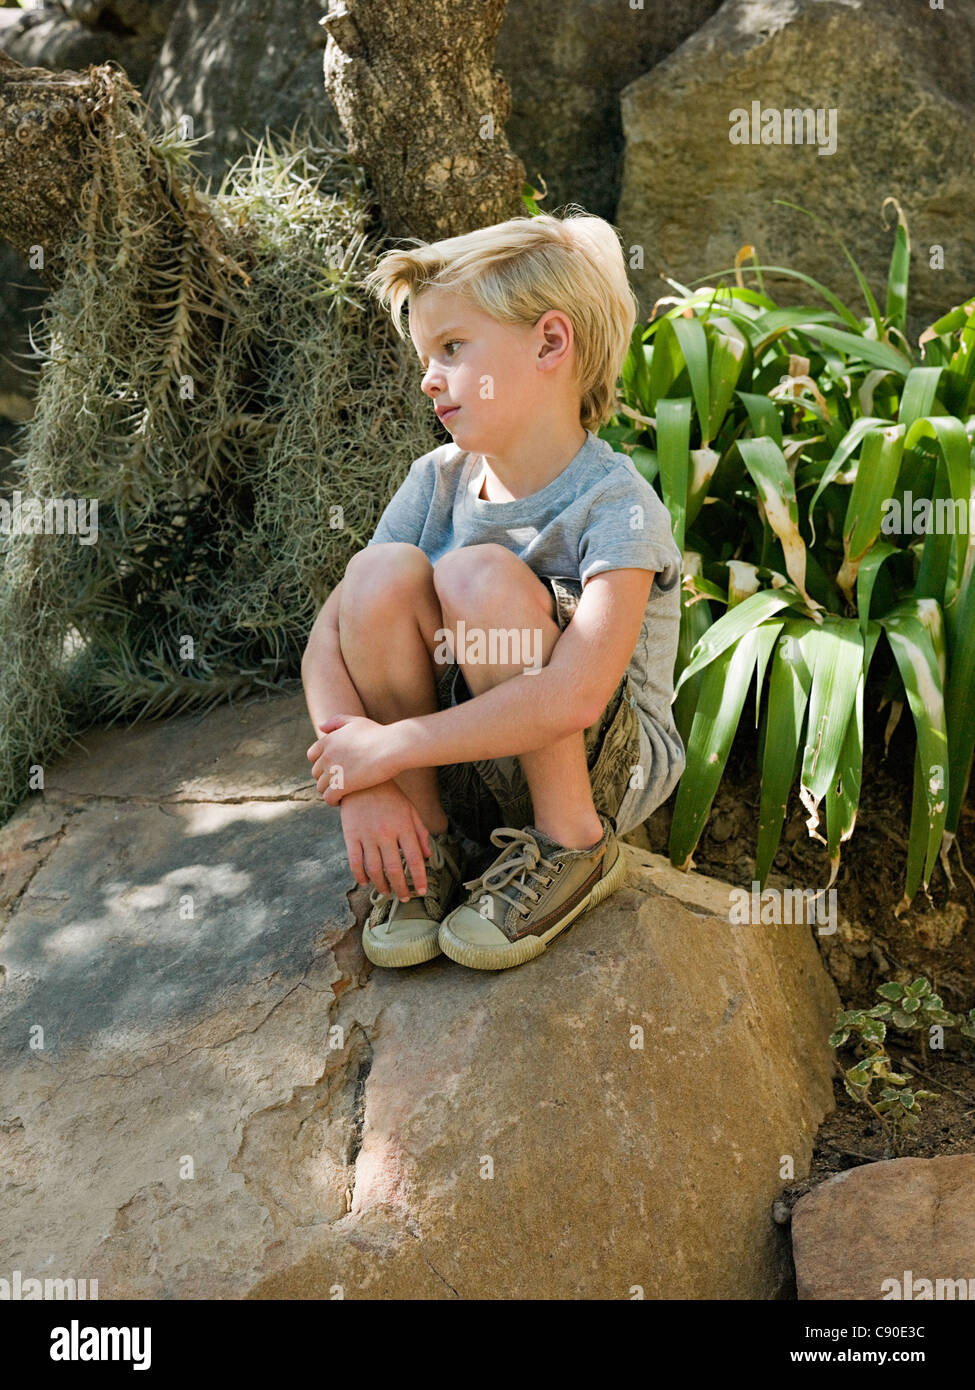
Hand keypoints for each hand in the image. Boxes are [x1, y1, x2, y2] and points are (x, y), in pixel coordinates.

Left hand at [307, 714, 397, 802]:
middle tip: (340, 782)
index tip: (333, 767)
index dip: (322, 763)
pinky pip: (328, 798)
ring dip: (330, 790)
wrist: (393, 747)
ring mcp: (332, 771)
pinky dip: (333, 801)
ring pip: (321, 787)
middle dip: (326, 778)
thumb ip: (337, 721)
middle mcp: (326, 755)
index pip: (312, 756)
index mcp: (327, 740)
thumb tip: (321, 728)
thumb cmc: (379, 734)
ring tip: (342, 793)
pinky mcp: (341, 785)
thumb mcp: (356, 722)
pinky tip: (343, 800)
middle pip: (316, 773)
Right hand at [335, 782, 431, 901]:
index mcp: (404, 826)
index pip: (415, 858)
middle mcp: (386, 833)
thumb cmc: (390, 796)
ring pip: (374, 869)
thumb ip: (420, 833)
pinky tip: (365, 882)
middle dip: (400, 887)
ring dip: (381, 885)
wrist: (361, 779)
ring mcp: (367, 835)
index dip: (419, 878)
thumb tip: (428, 857)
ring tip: (386, 892)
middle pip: (394, 868)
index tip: (421, 891)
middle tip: (404, 898)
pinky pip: (355, 861)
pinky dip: (360, 875)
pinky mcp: (350, 835)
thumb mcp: (410, 810)